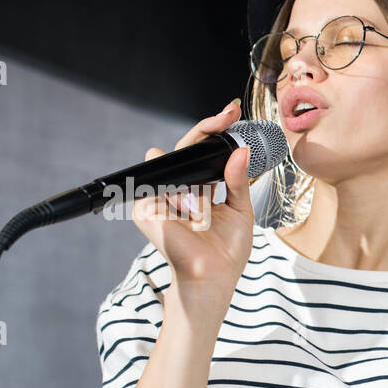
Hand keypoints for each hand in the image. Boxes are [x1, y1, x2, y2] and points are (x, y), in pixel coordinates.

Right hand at [131, 99, 254, 314]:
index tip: (232, 110)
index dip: (213, 128)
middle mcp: (174, 187)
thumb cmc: (226, 249)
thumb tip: (242, 151)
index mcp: (195, 185)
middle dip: (205, 132)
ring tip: (204, 213)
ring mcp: (157, 196)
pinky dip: (186, 201)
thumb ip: (238, 179)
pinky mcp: (144, 208)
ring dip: (197, 189)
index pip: (200, 150)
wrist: (213, 277)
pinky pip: (166, 188)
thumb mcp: (239, 209)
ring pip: (175, 166)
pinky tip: (192, 216)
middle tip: (226, 117)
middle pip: (182, 148)